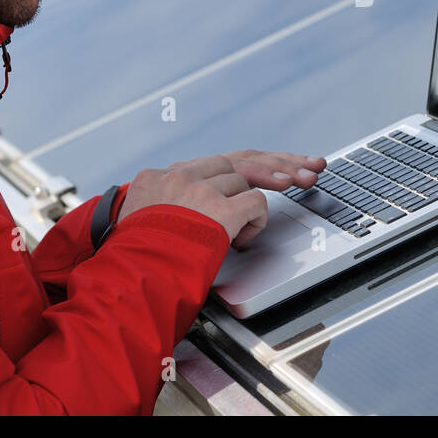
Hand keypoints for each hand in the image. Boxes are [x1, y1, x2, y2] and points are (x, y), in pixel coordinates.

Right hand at [119, 151, 326, 248]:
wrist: (126, 278)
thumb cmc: (134, 265)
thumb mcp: (145, 225)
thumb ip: (174, 210)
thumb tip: (205, 215)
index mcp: (159, 177)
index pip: (214, 162)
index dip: (250, 163)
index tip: (272, 166)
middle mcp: (178, 175)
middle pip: (239, 159)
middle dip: (279, 162)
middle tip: (311, 166)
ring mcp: (197, 189)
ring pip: (245, 179)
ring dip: (265, 196)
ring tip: (287, 195)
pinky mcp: (215, 207)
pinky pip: (254, 203)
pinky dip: (257, 221)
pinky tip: (245, 237)